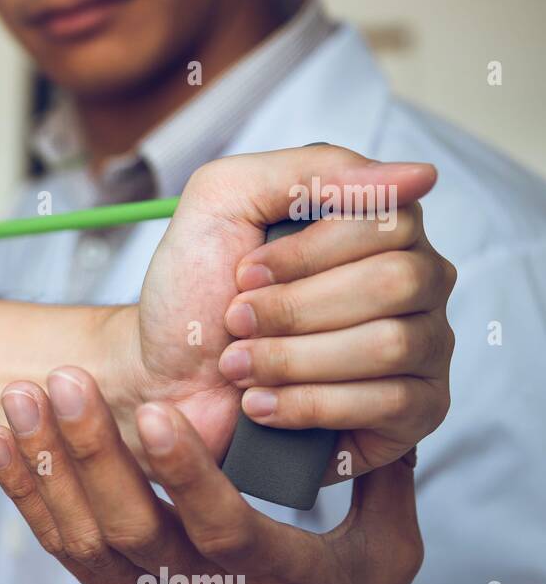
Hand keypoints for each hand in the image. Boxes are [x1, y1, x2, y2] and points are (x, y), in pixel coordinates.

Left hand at [0, 367, 422, 583]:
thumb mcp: (383, 564)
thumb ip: (386, 488)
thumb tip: (387, 415)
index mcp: (265, 572)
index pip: (218, 521)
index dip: (184, 470)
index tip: (155, 411)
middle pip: (131, 520)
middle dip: (92, 449)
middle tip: (62, 382)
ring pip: (85, 531)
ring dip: (47, 464)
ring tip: (17, 400)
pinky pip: (64, 547)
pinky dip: (28, 496)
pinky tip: (0, 446)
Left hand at [115, 144, 452, 479]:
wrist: (162, 380)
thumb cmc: (194, 294)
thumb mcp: (224, 203)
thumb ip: (309, 171)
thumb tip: (416, 176)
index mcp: (379, 227)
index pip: (390, 220)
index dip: (306, 253)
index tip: (243, 274)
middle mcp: (415, 282)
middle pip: (397, 283)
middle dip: (294, 309)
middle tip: (237, 322)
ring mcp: (422, 348)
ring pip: (391, 345)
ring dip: (291, 358)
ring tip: (239, 365)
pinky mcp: (413, 412)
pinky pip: (389, 405)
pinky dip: (308, 405)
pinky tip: (262, 404)